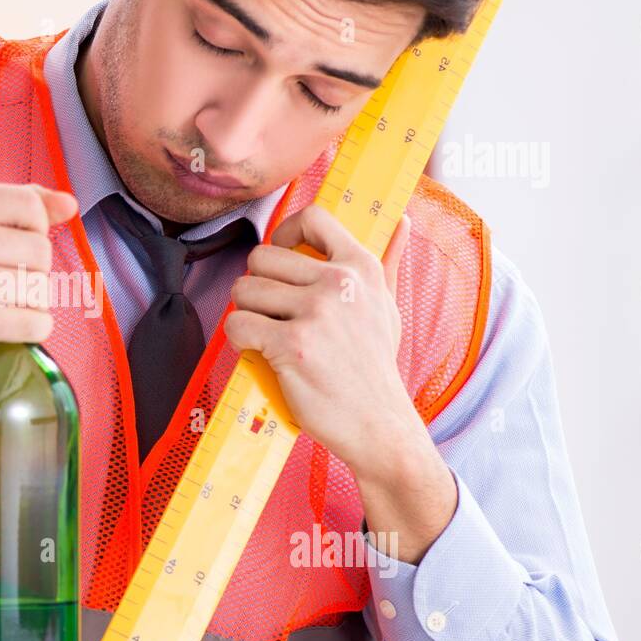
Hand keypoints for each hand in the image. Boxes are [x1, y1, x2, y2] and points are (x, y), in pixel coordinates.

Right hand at [0, 183, 78, 426]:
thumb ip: (11, 209)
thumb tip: (69, 205)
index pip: (30, 205)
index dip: (35, 232)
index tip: (10, 250)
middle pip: (40, 250)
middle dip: (31, 273)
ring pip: (37, 288)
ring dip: (29, 304)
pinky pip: (31, 322)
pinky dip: (31, 330)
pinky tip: (7, 328)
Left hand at [223, 203, 416, 479]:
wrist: (378, 422)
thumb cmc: (375, 365)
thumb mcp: (388, 307)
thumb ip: (388, 262)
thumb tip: (402, 223)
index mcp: (361, 267)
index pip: (313, 218)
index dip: (285, 232)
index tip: (281, 256)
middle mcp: (338, 284)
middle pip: (262, 257)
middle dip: (256, 284)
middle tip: (270, 312)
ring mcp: (314, 314)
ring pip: (244, 290)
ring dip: (246, 313)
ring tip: (266, 333)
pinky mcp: (290, 345)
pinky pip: (238, 325)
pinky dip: (239, 339)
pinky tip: (258, 351)